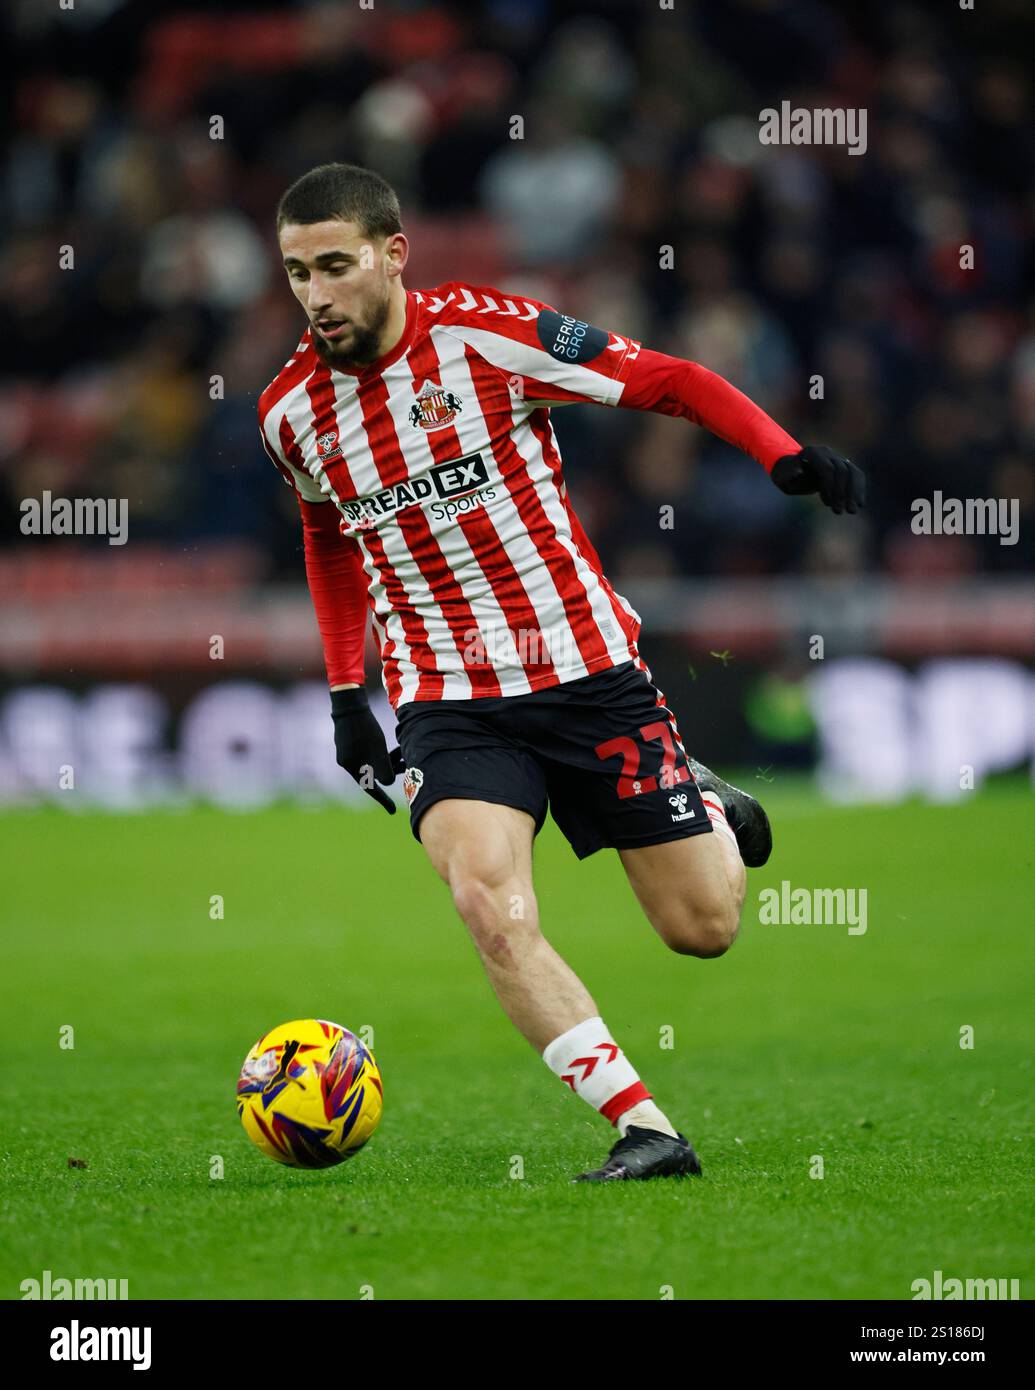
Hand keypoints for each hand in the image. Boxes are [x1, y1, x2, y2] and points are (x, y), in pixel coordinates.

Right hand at [330, 687, 404, 813]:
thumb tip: (388, 784)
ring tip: (404, 753)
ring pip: (373, 762)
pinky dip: (382, 753)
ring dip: (389, 760)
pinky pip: (370, 753)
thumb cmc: (364, 727)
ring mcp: (349, 750)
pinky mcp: (352, 740)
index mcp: (351, 766)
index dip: (382, 800)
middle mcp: (348, 761)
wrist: (349, 703)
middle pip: (372, 774)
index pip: (369, 788)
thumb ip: (383, 770)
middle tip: (408, 767)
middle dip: (391, 771)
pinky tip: (393, 747)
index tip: (392, 811)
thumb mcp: (377, 750)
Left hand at [771, 445, 865, 514]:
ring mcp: (836, 457)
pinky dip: (859, 489)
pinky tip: (859, 504)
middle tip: (839, 512)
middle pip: (842, 470)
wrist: (790, 468)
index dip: (829, 487)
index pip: (827, 469)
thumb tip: (798, 473)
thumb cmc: (784, 475)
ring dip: (854, 493)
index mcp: (811, 453)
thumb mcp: (782, 477)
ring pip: (853, 472)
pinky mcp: (843, 465)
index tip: (826, 504)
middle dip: (842, 493)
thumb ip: (790, 475)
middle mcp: (826, 452)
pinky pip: (856, 475)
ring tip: (853, 511)